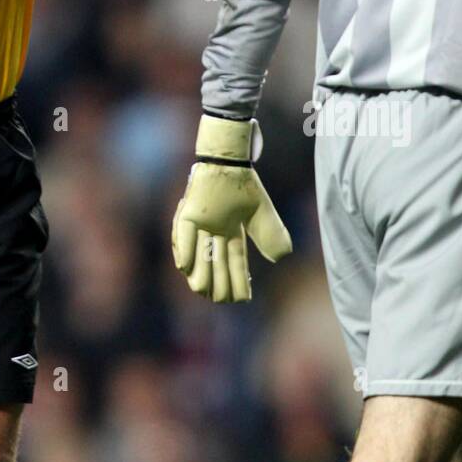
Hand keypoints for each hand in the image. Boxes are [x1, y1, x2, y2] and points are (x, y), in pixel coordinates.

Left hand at [171, 117, 291, 301]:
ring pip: (195, 262)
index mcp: (231, 237)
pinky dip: (184, 253)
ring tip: (204, 288)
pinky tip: (186, 267)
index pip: (235, 268)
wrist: (229, 163)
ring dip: (203, 276)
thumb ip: (272, 235)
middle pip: (215, 272)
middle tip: (224, 297)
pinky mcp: (187, 214)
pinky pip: (182, 237)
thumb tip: (279, 260)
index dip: (239, 285)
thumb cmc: (243, 186)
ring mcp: (199, 227)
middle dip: (220, 287)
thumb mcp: (262, 215)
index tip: (243, 299)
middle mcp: (213, 237)